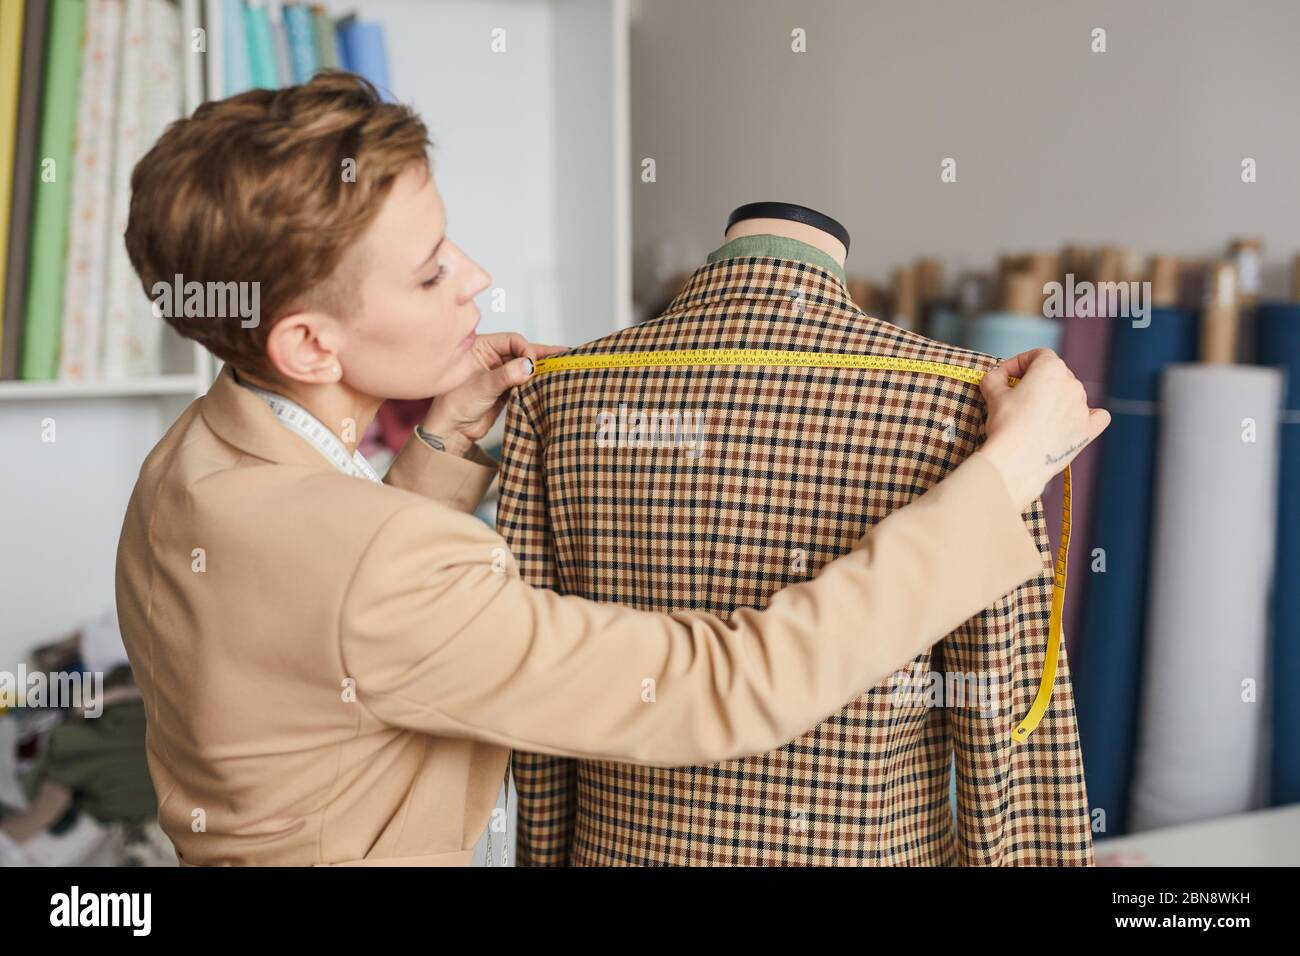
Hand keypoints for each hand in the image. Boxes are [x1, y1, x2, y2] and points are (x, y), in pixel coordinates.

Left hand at [422, 333, 566, 456]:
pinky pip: (525, 383)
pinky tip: (550, 383)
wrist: (450, 431)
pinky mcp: (506, 390)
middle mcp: (491, 358)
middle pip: (522, 352)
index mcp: (481, 348)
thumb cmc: (453, 405)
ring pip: (525, 367)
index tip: (532, 364)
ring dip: (541, 370)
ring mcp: (499, 374)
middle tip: (565, 356)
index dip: (525, 350)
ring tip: (563, 368)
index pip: (512, 341)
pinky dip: (537, 384)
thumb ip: (505, 375)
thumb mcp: (480, 386)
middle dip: (541, 355)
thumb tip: (529, 365)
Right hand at [977, 348, 1110, 511]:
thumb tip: (997, 376)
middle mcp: (1072, 383)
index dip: (1018, 363)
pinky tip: (1075, 418)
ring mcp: (1083, 407)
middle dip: (1037, 381)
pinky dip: (1088, 414)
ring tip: (1035, 415)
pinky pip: (1098, 415)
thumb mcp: (992, 394)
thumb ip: (995, 377)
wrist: (1017, 461)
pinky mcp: (1087, 429)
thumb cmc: (1006, 425)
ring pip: (1072, 393)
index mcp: (1051, 368)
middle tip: (1016, 396)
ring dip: (1056, 398)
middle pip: (1056, 373)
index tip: (1006, 377)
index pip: (1038, 354)